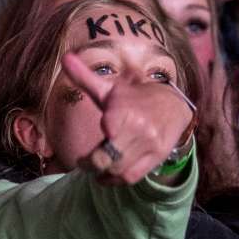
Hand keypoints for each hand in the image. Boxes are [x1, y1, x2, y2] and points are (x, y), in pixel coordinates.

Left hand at [61, 54, 193, 184]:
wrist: (173, 106)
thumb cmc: (133, 98)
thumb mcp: (108, 89)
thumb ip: (84, 77)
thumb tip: (65, 57)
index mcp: (124, 110)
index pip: (107, 132)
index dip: (90, 153)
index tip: (81, 157)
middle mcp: (139, 128)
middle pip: (108, 160)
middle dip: (92, 166)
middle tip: (85, 164)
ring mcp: (149, 144)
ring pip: (120, 170)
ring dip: (104, 175)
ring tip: (96, 170)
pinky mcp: (157, 156)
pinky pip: (133, 177)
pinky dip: (118, 180)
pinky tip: (109, 176)